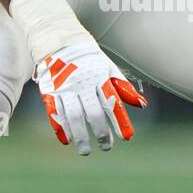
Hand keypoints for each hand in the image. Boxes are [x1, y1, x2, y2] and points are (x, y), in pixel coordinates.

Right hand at [35, 38, 146, 154]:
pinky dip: (61, 128)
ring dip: (80, 135)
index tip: (127, 137)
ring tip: (86, 151)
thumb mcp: (108, 68)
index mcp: (100, 78)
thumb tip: (142, 105)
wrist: (59, 42)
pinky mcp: (50, 91)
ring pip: (73, 116)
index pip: (113, 103)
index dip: (121, 121)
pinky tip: (67, 140)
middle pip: (93, 113)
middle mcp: (83, 84)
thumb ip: (123, 88)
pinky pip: (55, 112)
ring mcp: (65, 88)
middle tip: (107, 147)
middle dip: (101, 132)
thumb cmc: (89, 59)